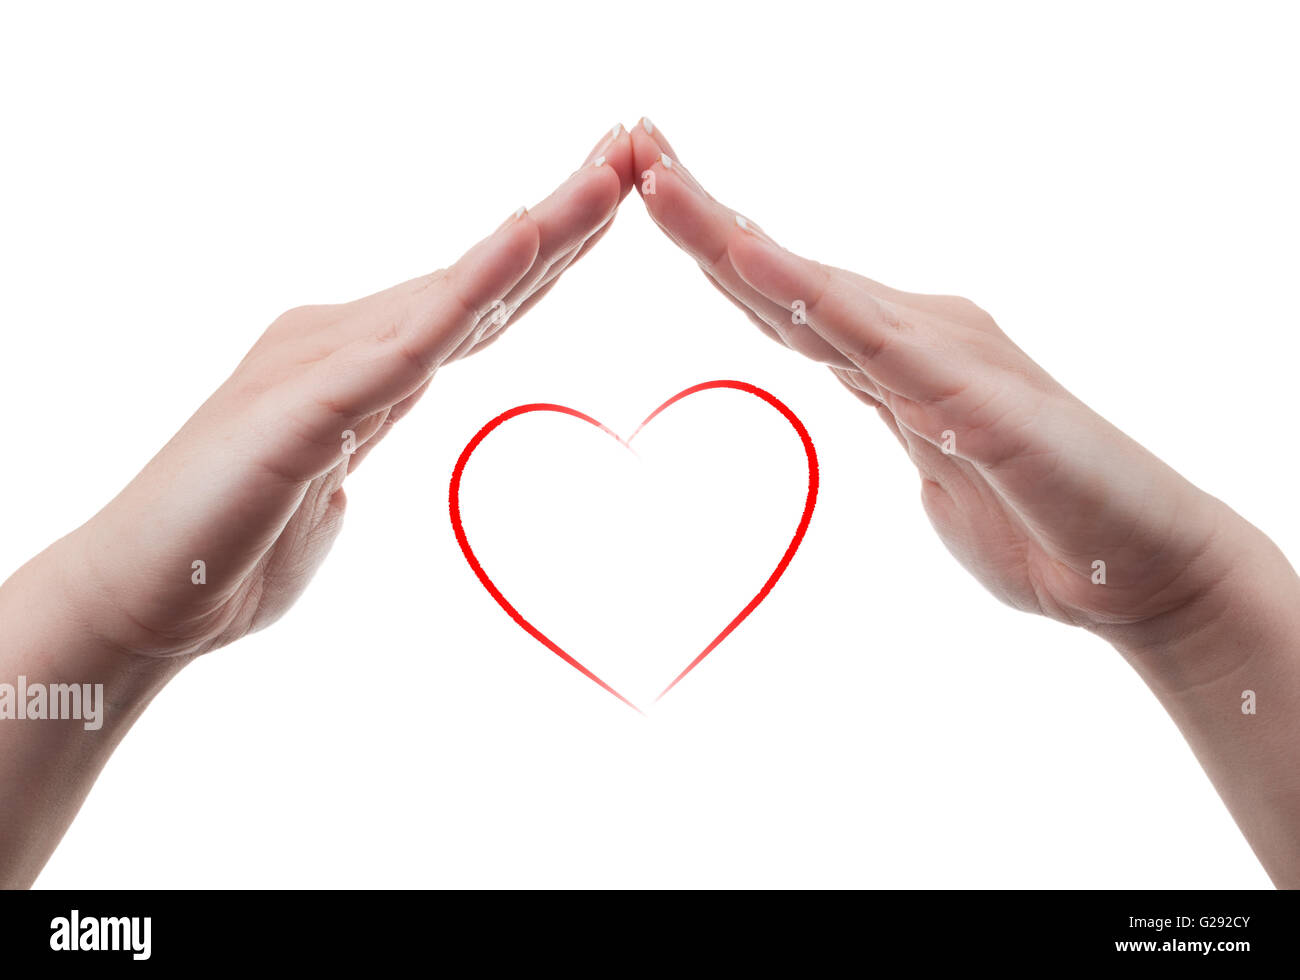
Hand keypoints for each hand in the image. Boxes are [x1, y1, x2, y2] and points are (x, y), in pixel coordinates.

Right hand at [59, 124, 635, 659]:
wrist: (138, 605)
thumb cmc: (229, 553)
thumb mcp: (321, 494)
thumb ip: (349, 457)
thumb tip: (357, 465)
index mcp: (360, 366)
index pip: (477, 304)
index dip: (549, 254)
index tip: (613, 203)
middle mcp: (345, 344)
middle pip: (479, 278)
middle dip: (564, 217)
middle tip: (633, 148)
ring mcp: (324, 366)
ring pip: (454, 291)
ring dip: (540, 233)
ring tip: (610, 175)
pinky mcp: (307, 407)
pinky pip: (406, 341)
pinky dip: (469, 289)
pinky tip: (523, 239)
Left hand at [629, 119, 1265, 654]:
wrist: (1144, 576)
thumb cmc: (1043, 529)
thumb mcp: (942, 477)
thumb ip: (907, 434)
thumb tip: (891, 419)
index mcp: (896, 359)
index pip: (784, 297)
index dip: (714, 246)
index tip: (648, 194)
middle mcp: (914, 338)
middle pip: (785, 273)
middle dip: (701, 212)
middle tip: (633, 143)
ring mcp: (942, 360)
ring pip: (815, 287)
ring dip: (731, 233)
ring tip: (660, 177)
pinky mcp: (972, 400)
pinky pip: (874, 343)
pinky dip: (807, 297)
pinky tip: (748, 256)